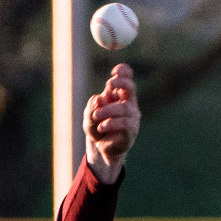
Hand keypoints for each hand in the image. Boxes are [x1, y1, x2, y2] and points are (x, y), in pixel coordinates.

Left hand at [84, 64, 138, 182]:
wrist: (100, 149)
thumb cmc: (96, 127)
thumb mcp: (89, 116)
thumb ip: (93, 107)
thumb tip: (100, 99)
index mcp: (118, 95)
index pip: (126, 78)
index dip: (123, 72)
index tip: (114, 72)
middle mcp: (128, 104)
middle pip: (131, 88)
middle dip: (121, 83)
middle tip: (109, 84)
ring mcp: (131, 117)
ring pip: (124, 108)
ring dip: (108, 110)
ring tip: (96, 116)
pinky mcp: (131, 130)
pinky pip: (125, 123)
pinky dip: (112, 123)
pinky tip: (101, 127)